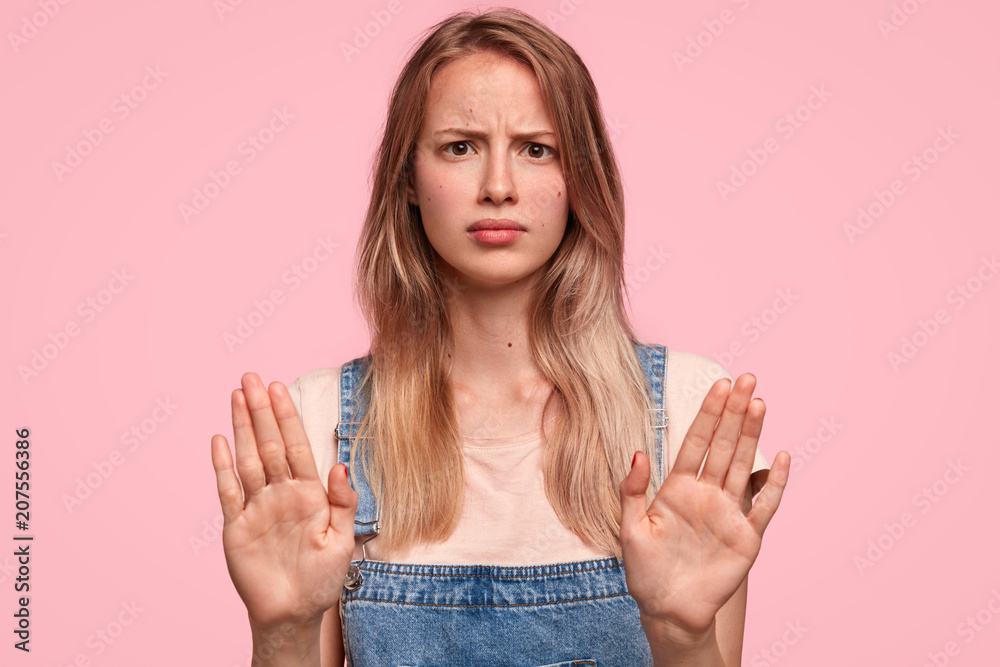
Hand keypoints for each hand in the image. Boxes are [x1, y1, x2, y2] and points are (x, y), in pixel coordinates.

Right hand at [210, 373, 357, 632]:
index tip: (280, 387)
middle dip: (261, 410)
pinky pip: (228, 491)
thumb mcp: (342, 540)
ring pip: (248, 459)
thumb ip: (343, 502)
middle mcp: (280, 493)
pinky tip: (219, 440)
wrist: (294, 613)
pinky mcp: (236, 526)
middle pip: (268, 444)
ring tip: (236, 395)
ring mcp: (257, 507)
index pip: (296, 446)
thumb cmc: (322, 578)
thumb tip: (341, 465)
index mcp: (308, 493)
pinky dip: (222, 466)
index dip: (287, 416)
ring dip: (242, 427)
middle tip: (252, 377)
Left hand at [618, 374, 788, 640]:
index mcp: (678, 488)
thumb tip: (638, 452)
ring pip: (744, 465)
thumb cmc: (645, 571)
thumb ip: (633, 490)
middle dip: (734, 412)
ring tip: (759, 403)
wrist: (668, 611)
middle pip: (723, 445)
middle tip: (746, 378)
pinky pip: (765, 506)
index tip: (719, 384)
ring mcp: (728, 513)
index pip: (696, 441)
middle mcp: (706, 494)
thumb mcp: (630, 529)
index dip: (708, 413)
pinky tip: (783, 458)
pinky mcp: (746, 538)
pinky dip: (775, 484)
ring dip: (752, 435)